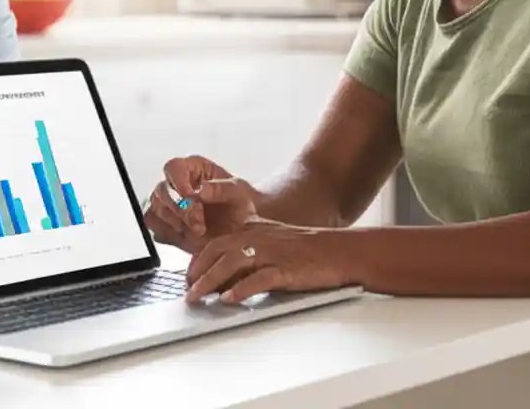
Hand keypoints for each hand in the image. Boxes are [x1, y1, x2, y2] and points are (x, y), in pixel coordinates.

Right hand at [142, 156, 256, 252]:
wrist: (242, 230)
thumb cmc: (241, 204)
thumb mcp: (240, 193)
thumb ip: (223, 188)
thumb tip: (202, 190)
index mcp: (193, 168)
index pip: (173, 167)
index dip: (177, 181)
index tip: (190, 196)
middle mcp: (176, 184)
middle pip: (162, 192)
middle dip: (180, 211)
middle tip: (198, 224)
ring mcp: (168, 205)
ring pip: (155, 210)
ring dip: (175, 223)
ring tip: (198, 231)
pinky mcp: (164, 225)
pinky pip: (154, 228)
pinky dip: (169, 234)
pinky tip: (187, 236)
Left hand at [184, 219, 354, 304]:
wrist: (342, 251)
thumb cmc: (309, 248)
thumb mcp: (274, 239)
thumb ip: (250, 248)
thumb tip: (225, 271)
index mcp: (254, 230)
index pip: (216, 243)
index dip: (198, 260)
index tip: (188, 277)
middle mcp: (259, 238)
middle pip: (218, 252)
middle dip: (197, 272)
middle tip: (187, 290)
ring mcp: (272, 253)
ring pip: (232, 263)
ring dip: (210, 281)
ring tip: (197, 297)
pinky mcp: (286, 270)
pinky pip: (259, 279)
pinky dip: (241, 289)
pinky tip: (230, 299)